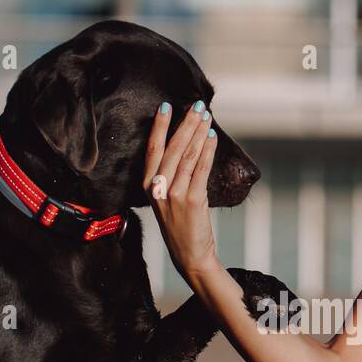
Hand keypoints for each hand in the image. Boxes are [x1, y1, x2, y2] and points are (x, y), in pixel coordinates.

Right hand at [142, 100, 220, 281]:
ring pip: (187, 155)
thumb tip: (186, 143)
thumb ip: (171, 175)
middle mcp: (158, 189)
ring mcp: (174, 195)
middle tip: (197, 105)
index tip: (166, 106)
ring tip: (207, 116)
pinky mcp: (192, 201)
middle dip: (186, 123)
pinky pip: (200, 169)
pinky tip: (212, 137)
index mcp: (149, 186)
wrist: (190, 255)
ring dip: (199, 132)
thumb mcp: (167, 199)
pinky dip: (207, 150)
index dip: (159, 127)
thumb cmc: (181, 225)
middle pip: (172, 148)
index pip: (153, 149)